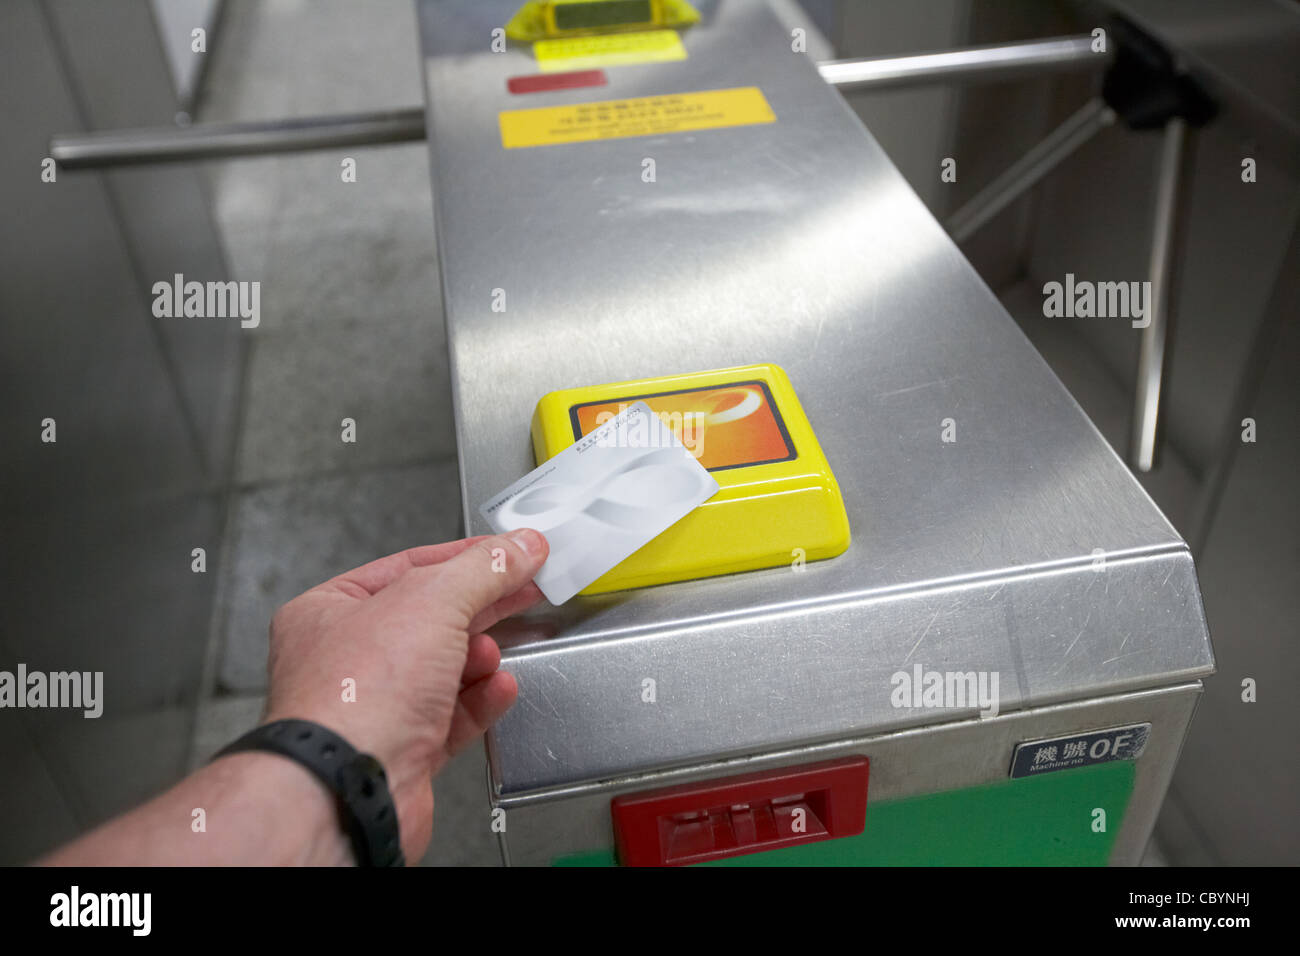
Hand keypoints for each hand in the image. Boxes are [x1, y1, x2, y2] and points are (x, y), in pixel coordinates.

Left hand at [261, 529, 547, 862]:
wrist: (353, 788)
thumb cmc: (356, 696)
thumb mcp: (432, 600)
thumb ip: (484, 568)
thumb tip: (520, 546)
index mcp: (330, 611)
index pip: (409, 567)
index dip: (466, 556)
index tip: (511, 551)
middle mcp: (345, 659)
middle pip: (430, 617)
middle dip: (480, 606)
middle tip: (523, 587)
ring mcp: (374, 707)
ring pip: (443, 670)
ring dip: (478, 659)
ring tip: (492, 653)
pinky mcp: (403, 750)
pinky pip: (453, 716)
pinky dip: (481, 700)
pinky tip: (498, 689)